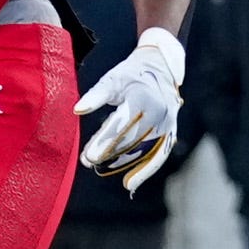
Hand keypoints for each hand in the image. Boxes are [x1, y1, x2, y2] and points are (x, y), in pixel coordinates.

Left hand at [74, 28, 185, 192]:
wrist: (161, 66)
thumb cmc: (131, 74)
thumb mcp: (112, 79)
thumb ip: (96, 96)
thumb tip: (77, 110)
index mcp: (143, 98)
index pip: (121, 124)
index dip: (104, 141)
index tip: (89, 156)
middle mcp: (158, 112)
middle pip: (131, 139)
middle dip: (109, 152)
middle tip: (88, 161)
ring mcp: (167, 124)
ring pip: (144, 150)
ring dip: (123, 162)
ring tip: (101, 168)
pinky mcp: (171, 132)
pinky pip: (159, 155)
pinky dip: (145, 169)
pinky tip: (130, 182)